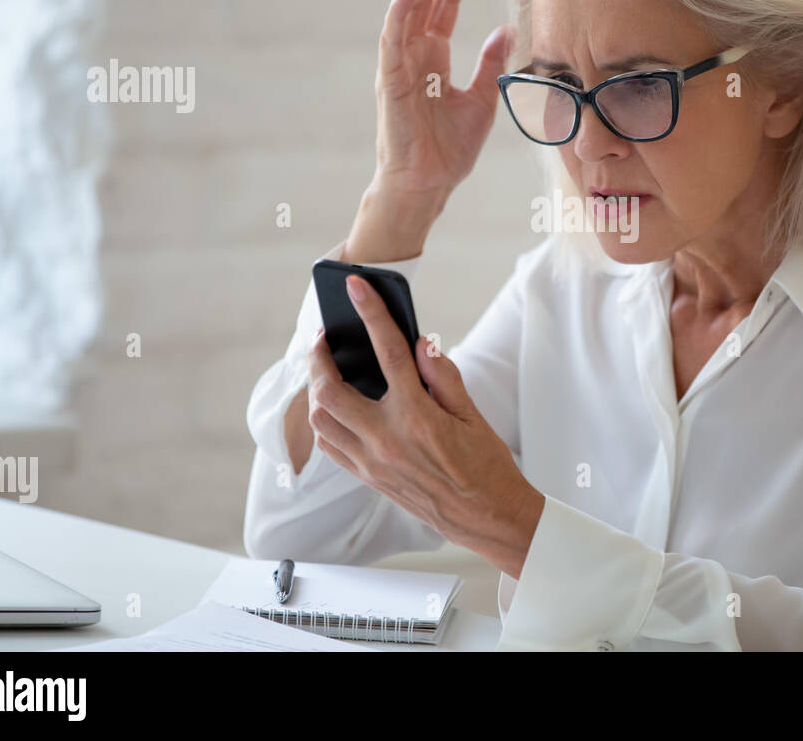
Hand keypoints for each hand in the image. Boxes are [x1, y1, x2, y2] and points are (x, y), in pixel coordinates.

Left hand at [306, 274, 543, 578]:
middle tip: (325, 337)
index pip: (387, 352)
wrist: (486, 516)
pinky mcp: (368, 477)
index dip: (371, 313)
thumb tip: (420, 343)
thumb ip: (443, 375)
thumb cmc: (486, 465)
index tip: (357, 286)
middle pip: (330, 388)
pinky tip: (334, 405)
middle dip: (319, 355)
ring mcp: (372, 461)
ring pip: (320, 419)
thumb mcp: (472, 413)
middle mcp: (386, 439)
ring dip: (316, 389)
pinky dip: (324, 419)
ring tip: (325, 369)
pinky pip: (330, 444)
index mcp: (417, 416)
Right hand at [372, 0, 514, 199]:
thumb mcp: (482, 97)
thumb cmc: (449, 147)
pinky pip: (391, 36)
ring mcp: (399, 61)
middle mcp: (413, 50)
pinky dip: (401, 8)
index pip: (447, 0)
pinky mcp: (389, 78)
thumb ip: (490, 61)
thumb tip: (506, 29)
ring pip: (409, 4)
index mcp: (432, 53)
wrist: (429, 183)